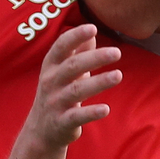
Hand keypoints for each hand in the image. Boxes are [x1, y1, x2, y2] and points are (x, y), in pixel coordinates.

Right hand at [24, 24, 118, 147]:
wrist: (41, 130)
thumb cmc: (58, 92)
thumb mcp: (63, 70)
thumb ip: (77, 51)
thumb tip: (92, 30)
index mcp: (51, 66)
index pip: (61, 46)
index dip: (75, 36)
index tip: (92, 28)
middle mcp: (51, 82)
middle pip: (72, 66)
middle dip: (95, 58)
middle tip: (117, 52)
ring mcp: (55, 102)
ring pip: (77, 90)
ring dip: (99, 82)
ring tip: (118, 75)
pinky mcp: (62, 122)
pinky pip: (77, 116)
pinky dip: (91, 112)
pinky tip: (106, 109)